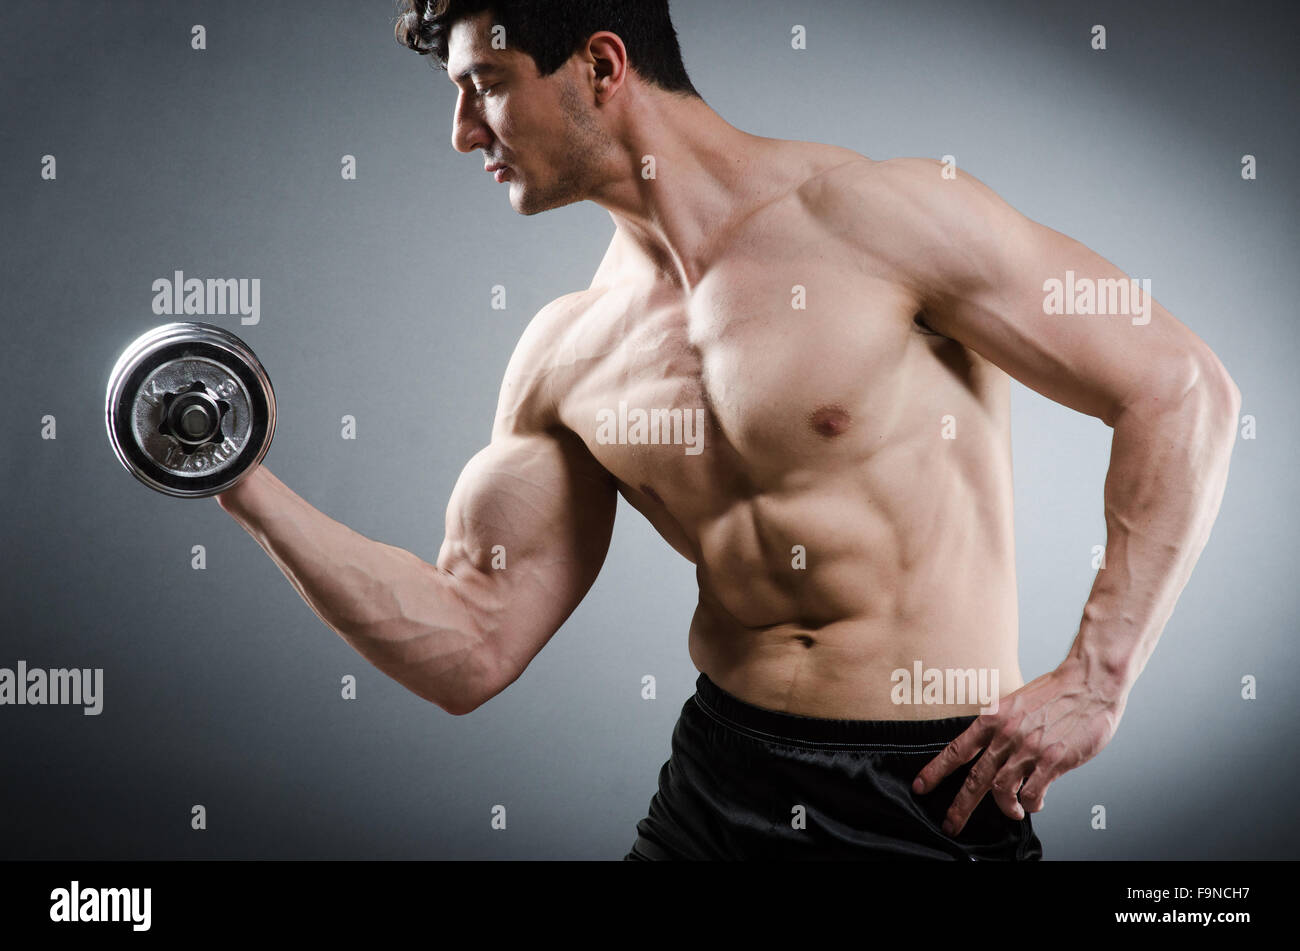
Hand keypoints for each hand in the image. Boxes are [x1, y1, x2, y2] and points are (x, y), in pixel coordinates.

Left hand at [910, 658, 1127, 835]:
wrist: (1089, 682)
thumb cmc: (1055, 693)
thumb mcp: (1015, 703)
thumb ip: (1000, 728)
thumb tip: (989, 754)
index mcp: (993, 718)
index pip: (956, 750)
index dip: (935, 771)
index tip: (920, 787)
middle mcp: (1006, 735)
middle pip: (974, 778)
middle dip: (959, 806)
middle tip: (951, 824)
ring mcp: (1028, 749)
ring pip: (1001, 790)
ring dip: (1004, 808)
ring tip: (1011, 811)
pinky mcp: (1052, 761)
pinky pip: (1031, 795)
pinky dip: (1029, 805)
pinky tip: (1033, 803)